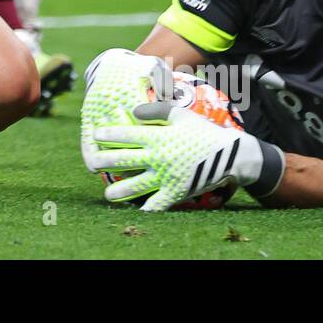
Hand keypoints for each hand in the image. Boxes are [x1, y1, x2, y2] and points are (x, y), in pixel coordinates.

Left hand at [88, 102, 273, 211]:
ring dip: (120, 191)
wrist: (229, 155)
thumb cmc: (201, 131)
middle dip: (106, 161)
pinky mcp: (177, 192)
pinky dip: (147, 209)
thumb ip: (155, 110)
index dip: (109, 134)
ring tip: (108, 195)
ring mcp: (167, 176)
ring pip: (137, 185)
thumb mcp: (180, 115)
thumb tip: (132, 111)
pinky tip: (136, 211)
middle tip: (92, 164)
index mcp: (159, 136)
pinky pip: (158, 204)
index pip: (127, 134)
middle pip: (126, 160)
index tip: (95, 134)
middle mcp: (160, 157)